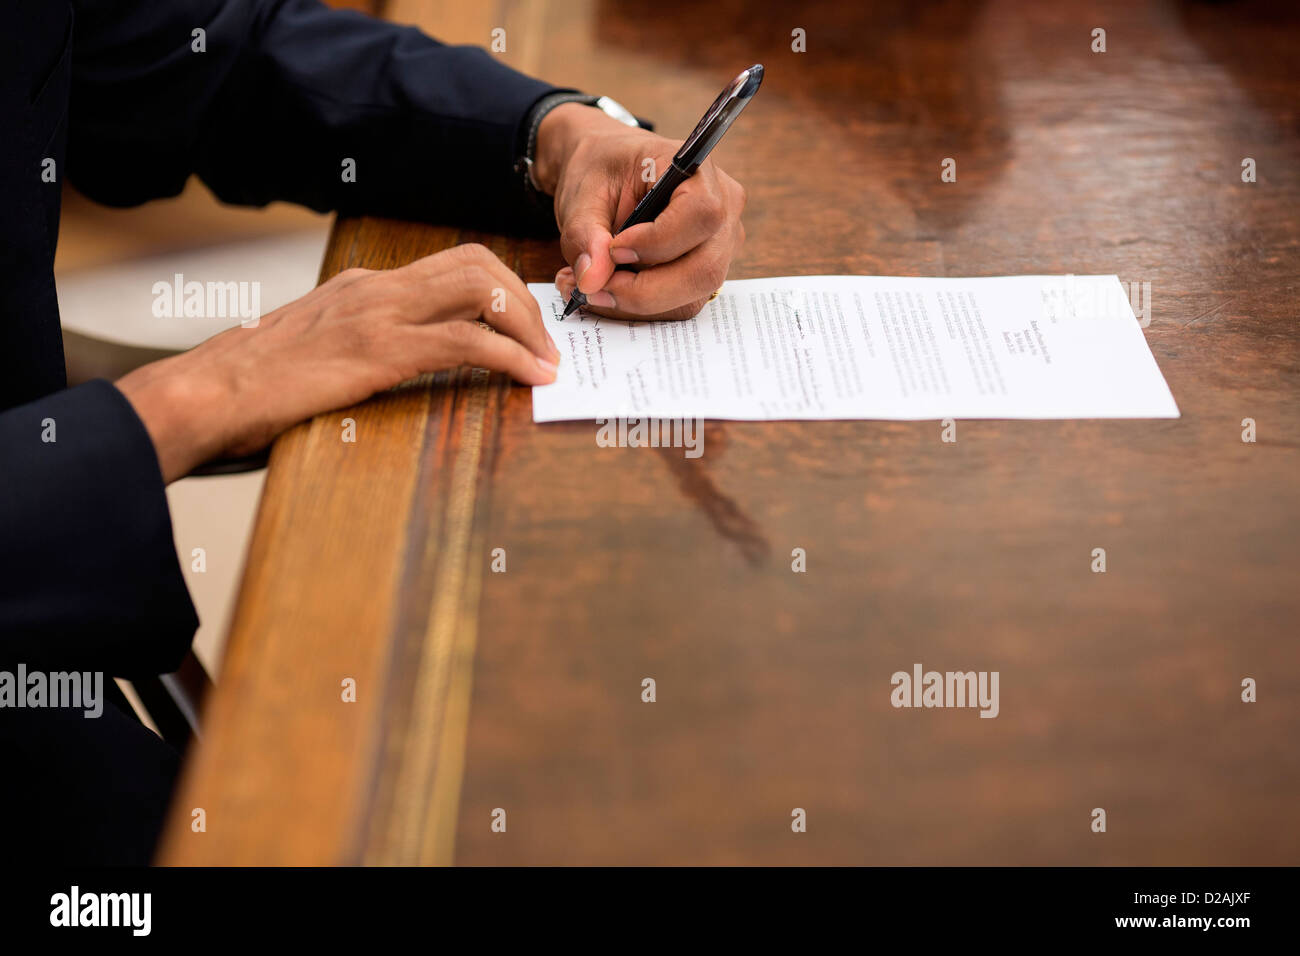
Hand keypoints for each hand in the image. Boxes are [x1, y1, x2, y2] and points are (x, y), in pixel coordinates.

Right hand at [116, 244, 559, 482]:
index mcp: (363, 288)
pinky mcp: (380, 350)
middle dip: (525, 302)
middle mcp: (376, 288)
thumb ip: (354, 347)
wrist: (205, 392)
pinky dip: (512, 357)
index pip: (452, 268)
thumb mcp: (313, 352)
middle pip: (476, 266)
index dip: (500, 291)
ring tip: (547, 363)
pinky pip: (467, 342)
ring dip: (528, 326)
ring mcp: (379, 314)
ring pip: (481, 291)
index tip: (526, 324)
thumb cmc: (252, 384)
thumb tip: (390, 368)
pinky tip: (531, 378)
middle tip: (547, 344)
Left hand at [533, 102, 745, 319]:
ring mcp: (720, 247)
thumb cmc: (600, 174)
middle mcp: (723, 209)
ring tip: (591, 287)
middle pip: (704, 268)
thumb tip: (592, 280)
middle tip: (594, 287)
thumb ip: (585, 235)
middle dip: (645, 289)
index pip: (701, 213)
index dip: (659, 241)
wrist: (604, 179)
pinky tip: (607, 290)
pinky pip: (680, 306)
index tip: (614, 250)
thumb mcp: (582, 195)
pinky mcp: (706, 274)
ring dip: (637, 303)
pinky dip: (639, 307)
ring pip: (692, 297)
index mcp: (697, 171)